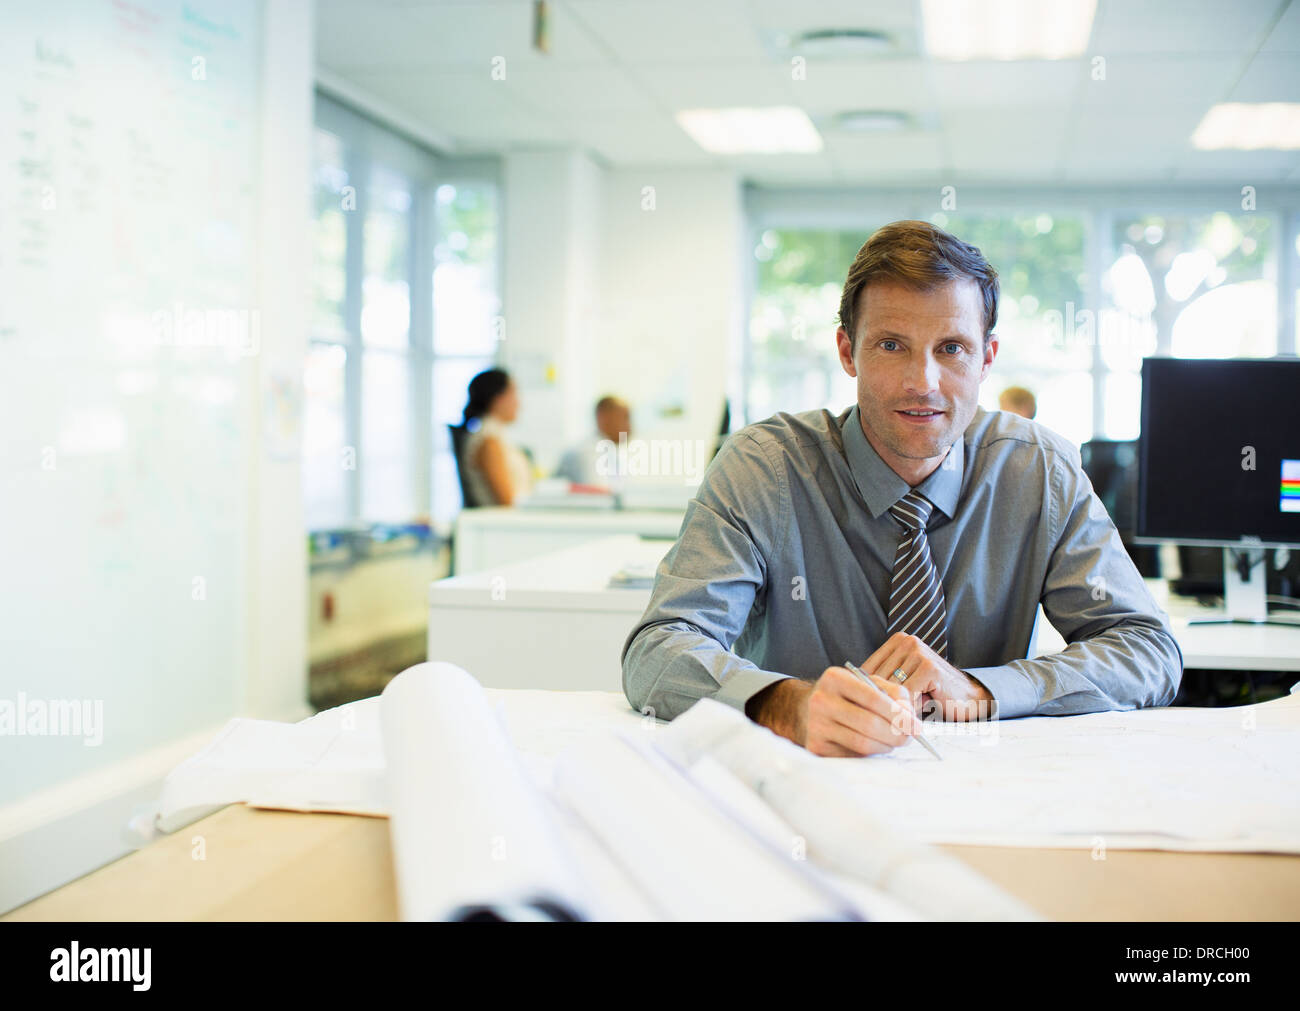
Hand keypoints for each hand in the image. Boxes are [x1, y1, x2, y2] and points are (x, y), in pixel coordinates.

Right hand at [748, 667, 922, 756]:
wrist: (809, 711)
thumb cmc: (847, 697)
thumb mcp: (868, 684)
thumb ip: (894, 695)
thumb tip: (910, 719)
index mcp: (834, 678)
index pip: (874, 698)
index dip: (899, 715)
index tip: (916, 726)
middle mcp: (820, 700)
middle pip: (870, 724)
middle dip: (896, 735)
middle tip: (909, 738)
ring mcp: (815, 725)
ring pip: (862, 743)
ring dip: (886, 746)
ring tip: (892, 742)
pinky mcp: (815, 747)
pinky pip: (852, 756)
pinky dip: (870, 755)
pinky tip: (873, 746)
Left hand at [859, 632, 992, 722]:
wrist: (969, 700)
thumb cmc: (932, 694)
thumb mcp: (903, 684)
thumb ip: (881, 682)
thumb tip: (850, 690)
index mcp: (897, 641)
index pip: (867, 668)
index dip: (866, 691)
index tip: (867, 708)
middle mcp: (907, 641)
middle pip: (878, 678)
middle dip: (884, 700)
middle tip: (892, 715)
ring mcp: (919, 651)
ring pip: (892, 687)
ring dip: (900, 704)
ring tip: (911, 710)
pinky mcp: (929, 666)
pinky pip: (908, 693)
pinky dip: (913, 706)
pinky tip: (924, 708)